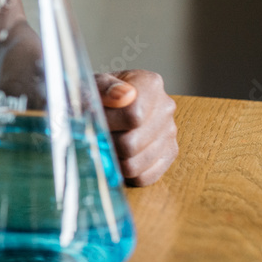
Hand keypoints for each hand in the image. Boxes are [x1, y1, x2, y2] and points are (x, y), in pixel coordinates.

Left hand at [96, 70, 177, 186]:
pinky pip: (144, 177)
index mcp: (149, 83)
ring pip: (135, 164)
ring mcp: (170, 132)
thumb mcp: (92, 85)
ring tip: (107, 143)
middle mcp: (165, 106)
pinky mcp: (169, 153)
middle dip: (108, 142)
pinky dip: (126, 172)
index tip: (95, 117)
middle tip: (98, 133)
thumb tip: (125, 96)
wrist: (101, 104)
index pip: (133, 116)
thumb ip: (104, 87)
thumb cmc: (95, 95)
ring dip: (114, 158)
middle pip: (131, 144)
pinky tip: (119, 155)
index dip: (108, 122)